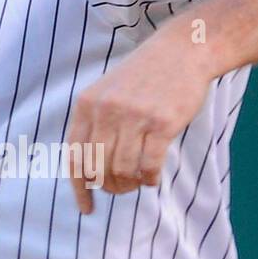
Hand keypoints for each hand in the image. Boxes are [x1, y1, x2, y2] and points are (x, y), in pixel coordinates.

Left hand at [66, 23, 212, 213]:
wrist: (182, 51)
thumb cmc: (144, 77)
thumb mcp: (107, 93)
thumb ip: (94, 125)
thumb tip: (89, 172)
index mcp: (87, 104)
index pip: (75, 157)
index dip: (79, 188)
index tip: (87, 207)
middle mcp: (107, 110)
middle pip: (98, 168)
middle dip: (110, 187)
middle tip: (122, 188)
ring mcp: (135, 116)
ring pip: (123, 170)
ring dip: (130, 184)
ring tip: (138, 181)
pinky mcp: (162, 122)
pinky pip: (149, 165)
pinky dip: (150, 179)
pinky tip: (152, 178)